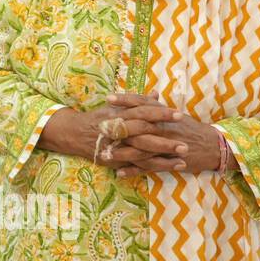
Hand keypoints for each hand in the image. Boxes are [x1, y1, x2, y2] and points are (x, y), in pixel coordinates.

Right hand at [39, 92, 188, 170]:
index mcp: (120, 114)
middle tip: (186, 143)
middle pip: (145, 133)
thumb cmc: (98, 117)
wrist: (73, 132)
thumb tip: (156, 93)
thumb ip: (138, 100)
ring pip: (142, 152)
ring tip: (183, 158)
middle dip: (166, 139)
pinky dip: (151, 167)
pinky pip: (135, 164)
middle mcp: (118, 129)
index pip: (143, 111)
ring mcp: (116, 145)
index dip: (161, 114)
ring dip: (163, 156)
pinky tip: (168, 167)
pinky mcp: (115, 159)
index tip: (179, 115)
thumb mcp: (116, 106)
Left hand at [111, 99, 222, 178]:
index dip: (126, 100)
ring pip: (140, 148)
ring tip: (102, 154)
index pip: (143, 103)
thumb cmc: (191, 129)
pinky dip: (134, 171)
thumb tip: (151, 94)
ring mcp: (166, 146)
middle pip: (138, 124)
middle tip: (100, 126)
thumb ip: (160, 107)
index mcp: (164, 115)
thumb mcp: (176, 115)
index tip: (108, 98)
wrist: (214, 147)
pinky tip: (119, 173)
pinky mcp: (169, 162)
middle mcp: (164, 128)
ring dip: (121, 152)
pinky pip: (148, 167)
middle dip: (118, 125)